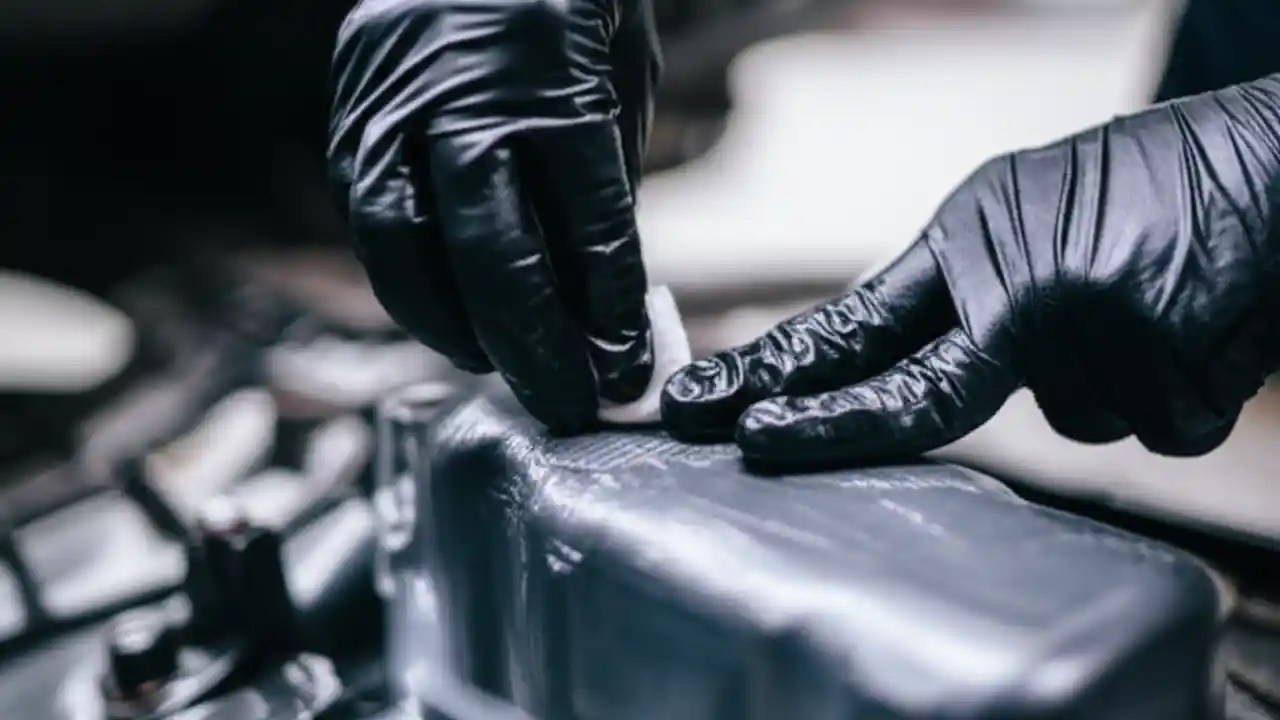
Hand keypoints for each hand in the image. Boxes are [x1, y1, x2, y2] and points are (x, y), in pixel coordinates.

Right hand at [329, 0, 660, 431]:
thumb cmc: (572, 4)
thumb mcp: (614, 78)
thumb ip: (598, 185)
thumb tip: (594, 307)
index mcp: (552, 73)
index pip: (587, 219)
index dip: (606, 308)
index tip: (624, 368)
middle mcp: (463, 91)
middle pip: (493, 250)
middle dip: (534, 345)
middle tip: (567, 404)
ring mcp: (395, 100)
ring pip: (408, 246)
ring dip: (451, 327)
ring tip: (496, 368)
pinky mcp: (354, 112)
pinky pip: (370, 219)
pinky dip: (408, 283)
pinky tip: (445, 318)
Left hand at [663, 76, 1279, 466]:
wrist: (1278, 160)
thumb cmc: (1152, 189)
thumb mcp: (1034, 215)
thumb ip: (975, 297)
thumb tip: (915, 380)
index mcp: (980, 242)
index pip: (861, 323)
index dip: (780, 368)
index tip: (705, 400)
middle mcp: (1021, 285)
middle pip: (919, 395)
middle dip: (835, 425)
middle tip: (756, 440)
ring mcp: (1088, 328)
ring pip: (1073, 418)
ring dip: (1115, 381)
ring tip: (1160, 301)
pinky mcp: (1166, 368)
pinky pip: (1155, 425)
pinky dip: (1185, 391)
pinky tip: (1207, 324)